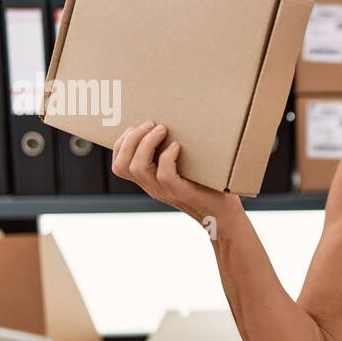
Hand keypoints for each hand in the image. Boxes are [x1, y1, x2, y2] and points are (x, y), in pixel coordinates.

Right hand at [110, 122, 240, 225]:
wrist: (222, 216)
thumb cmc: (207, 188)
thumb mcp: (183, 171)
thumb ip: (173, 157)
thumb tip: (172, 127)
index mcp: (148, 181)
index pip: (119, 165)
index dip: (121, 143)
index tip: (135, 127)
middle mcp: (152, 187)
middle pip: (122, 165)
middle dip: (131, 139)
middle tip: (150, 124)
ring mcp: (165, 191)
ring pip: (138, 168)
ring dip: (146, 143)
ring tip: (161, 130)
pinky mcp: (180, 193)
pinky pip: (164, 174)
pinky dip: (168, 156)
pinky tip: (178, 147)